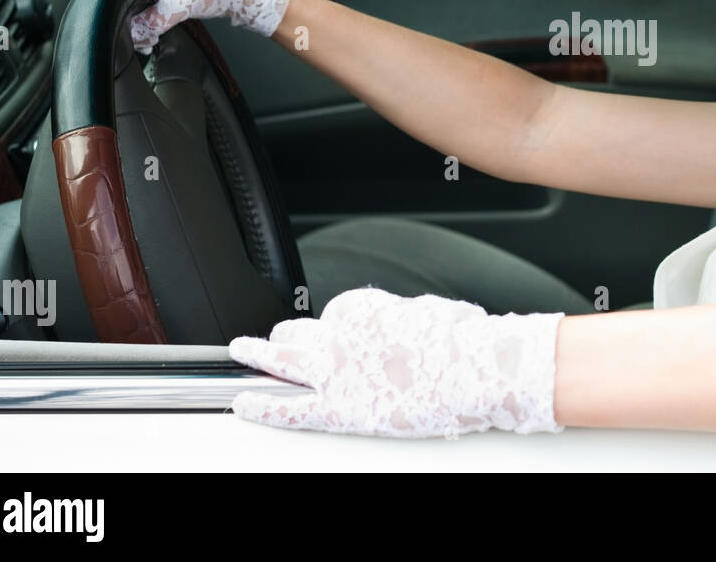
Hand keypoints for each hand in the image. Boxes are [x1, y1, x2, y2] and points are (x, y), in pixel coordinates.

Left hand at [227, 288, 565, 438]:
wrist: (473, 369)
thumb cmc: (466, 342)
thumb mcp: (439, 312)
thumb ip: (415, 318)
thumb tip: (423, 322)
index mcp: (365, 307)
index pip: (337, 313)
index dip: (336, 324)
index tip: (337, 330)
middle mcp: (341, 334)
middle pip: (301, 331)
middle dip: (288, 333)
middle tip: (277, 334)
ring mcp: (334, 371)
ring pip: (283, 360)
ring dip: (258, 354)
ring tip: (243, 350)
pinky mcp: (336, 408)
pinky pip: (287, 408)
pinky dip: (261, 406)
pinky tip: (243, 404)